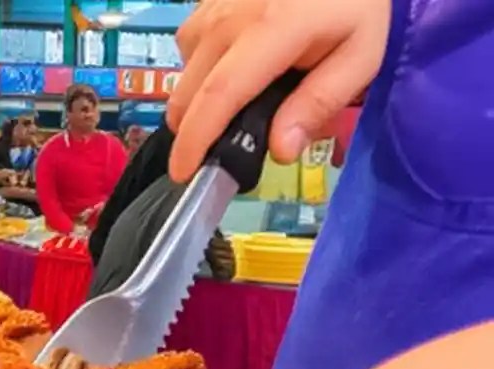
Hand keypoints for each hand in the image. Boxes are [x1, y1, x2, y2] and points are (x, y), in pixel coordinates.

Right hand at [166, 0, 390, 182]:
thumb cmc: (358, 4)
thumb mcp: (362, 54)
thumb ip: (320, 102)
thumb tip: (280, 150)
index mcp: (268, 32)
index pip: (218, 96)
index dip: (196, 140)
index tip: (184, 172)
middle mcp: (226, 19)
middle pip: (188, 91)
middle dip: (190, 131)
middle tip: (214, 153)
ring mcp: (210, 6)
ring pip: (184, 70)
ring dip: (196, 98)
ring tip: (234, 103)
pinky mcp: (206, 0)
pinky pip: (189, 46)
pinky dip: (200, 68)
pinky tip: (231, 66)